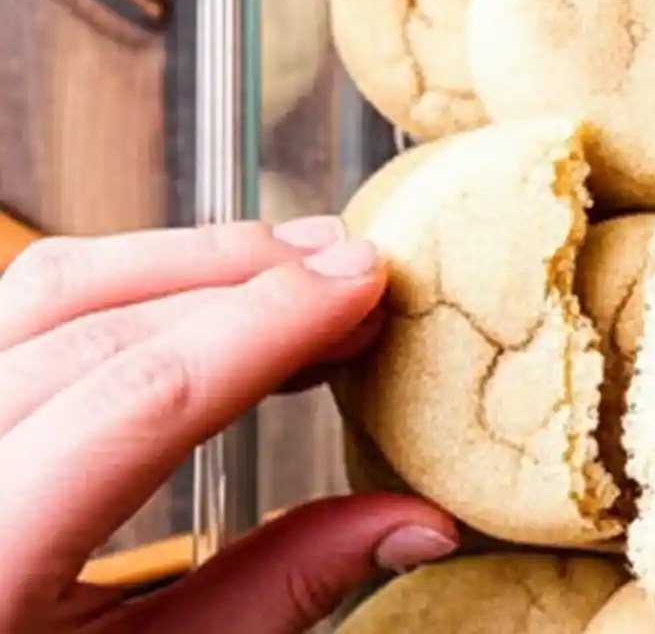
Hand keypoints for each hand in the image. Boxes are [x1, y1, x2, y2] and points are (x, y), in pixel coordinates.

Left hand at [0, 219, 458, 633]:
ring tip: (300, 264)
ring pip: (52, 284)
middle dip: (242, 278)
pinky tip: (214, 292)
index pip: (138, 397)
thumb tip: (422, 522)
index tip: (362, 286)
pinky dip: (137, 282)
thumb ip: (286, 587)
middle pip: (93, 317)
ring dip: (191, 260)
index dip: (266, 326)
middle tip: (355, 269)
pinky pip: (32, 302)